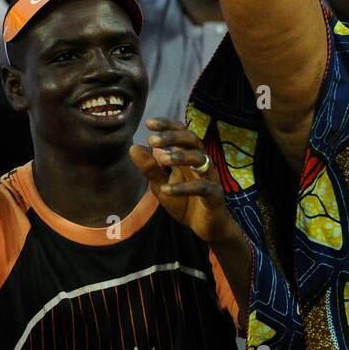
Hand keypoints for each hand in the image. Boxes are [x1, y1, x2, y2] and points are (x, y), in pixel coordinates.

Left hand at [129, 118, 242, 245]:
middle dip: (173, 137)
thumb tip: (134, 147)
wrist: (204, 226)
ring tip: (162, 158)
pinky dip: (184, 188)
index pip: (181, 133)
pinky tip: (167, 190)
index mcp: (189, 157)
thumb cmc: (185, 202)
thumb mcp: (161, 185)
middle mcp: (202, 162)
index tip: (149, 123)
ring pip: (200, 159)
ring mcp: (210, 177)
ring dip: (181, 157)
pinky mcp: (214, 194)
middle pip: (192, 140)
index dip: (168, 126)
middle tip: (153, 139)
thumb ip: (150, 168)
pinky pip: (201, 187)